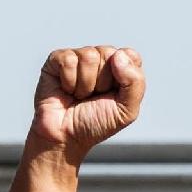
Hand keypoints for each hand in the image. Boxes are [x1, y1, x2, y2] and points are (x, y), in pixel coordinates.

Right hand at [30, 46, 145, 162]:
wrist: (65, 139)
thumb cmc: (94, 124)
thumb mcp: (126, 111)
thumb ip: (135, 83)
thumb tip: (118, 55)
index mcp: (119, 67)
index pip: (129, 55)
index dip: (122, 76)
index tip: (112, 94)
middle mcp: (99, 58)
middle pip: (108, 53)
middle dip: (102, 82)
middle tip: (92, 97)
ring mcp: (77, 58)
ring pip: (89, 56)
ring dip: (84, 84)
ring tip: (78, 96)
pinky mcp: (56, 60)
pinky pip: (68, 60)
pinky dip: (68, 81)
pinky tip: (65, 90)